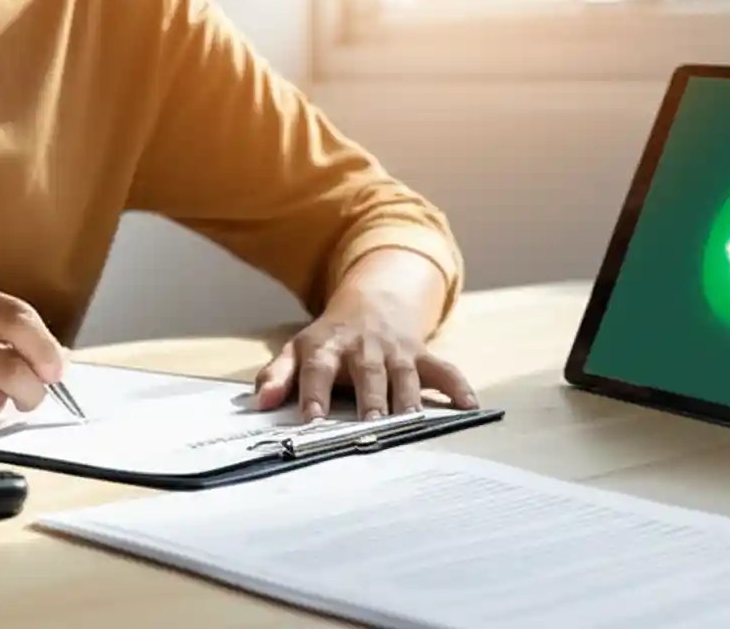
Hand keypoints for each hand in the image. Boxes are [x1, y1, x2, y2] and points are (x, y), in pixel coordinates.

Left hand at [253, 303, 477, 421]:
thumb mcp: (298, 350)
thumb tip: (259, 403)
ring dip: (408, 399)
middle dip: (370, 398)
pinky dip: (458, 385)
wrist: (373, 302)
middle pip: (367, 373)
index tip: (310, 417)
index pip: (317, 368)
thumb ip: (277, 376)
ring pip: (405, 375)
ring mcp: (396, 351)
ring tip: (410, 423)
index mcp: (328, 347)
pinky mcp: (422, 355)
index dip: (312, 391)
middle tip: (371, 425)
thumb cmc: (330, 339)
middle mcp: (364, 348)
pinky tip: (470, 405)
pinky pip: (443, 369)